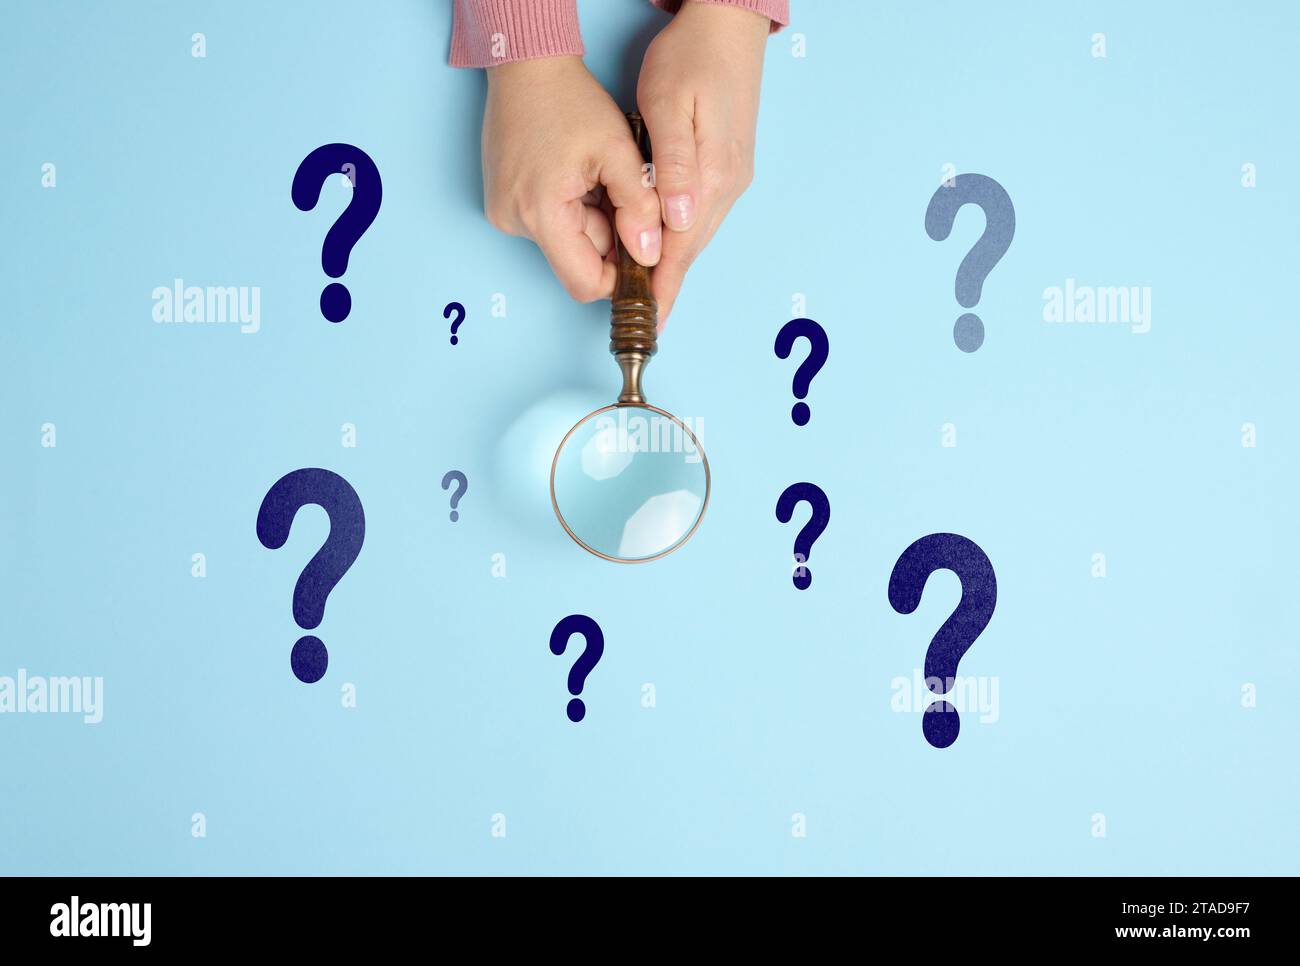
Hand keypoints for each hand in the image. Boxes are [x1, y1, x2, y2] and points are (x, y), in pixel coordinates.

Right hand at [482, 56, 661, 302]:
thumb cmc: (569, 100)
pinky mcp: (503, 204)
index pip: (584, 283)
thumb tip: (651, 255)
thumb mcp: (618, 151)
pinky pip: (550, 223)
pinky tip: (578, 175)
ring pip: (566, 242)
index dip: (618, 279)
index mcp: (540, 214)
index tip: (643, 256)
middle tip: (622, 195)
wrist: (526, 66)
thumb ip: (639, 206)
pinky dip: (573, 209)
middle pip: (577, 261)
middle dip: (609, 238)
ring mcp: (504, 214)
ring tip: (598, 176)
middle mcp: (514, 222)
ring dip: (592, 220)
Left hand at [638, 0, 769, 322]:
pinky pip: (701, 215)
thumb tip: (677, 221)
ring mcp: (732, 176)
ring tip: (649, 294)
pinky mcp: (728, 165)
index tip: (650, 321)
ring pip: (696, 233)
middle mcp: (728, 184)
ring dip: (673, 263)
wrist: (729, 23)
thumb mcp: (671, 105)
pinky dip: (681, 237)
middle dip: (667, 286)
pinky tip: (664, 244)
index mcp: (712, 175)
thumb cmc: (692, 57)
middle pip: (691, 249)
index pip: (682, 247)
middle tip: (644, 321)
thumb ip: (674, 166)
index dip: (663, 287)